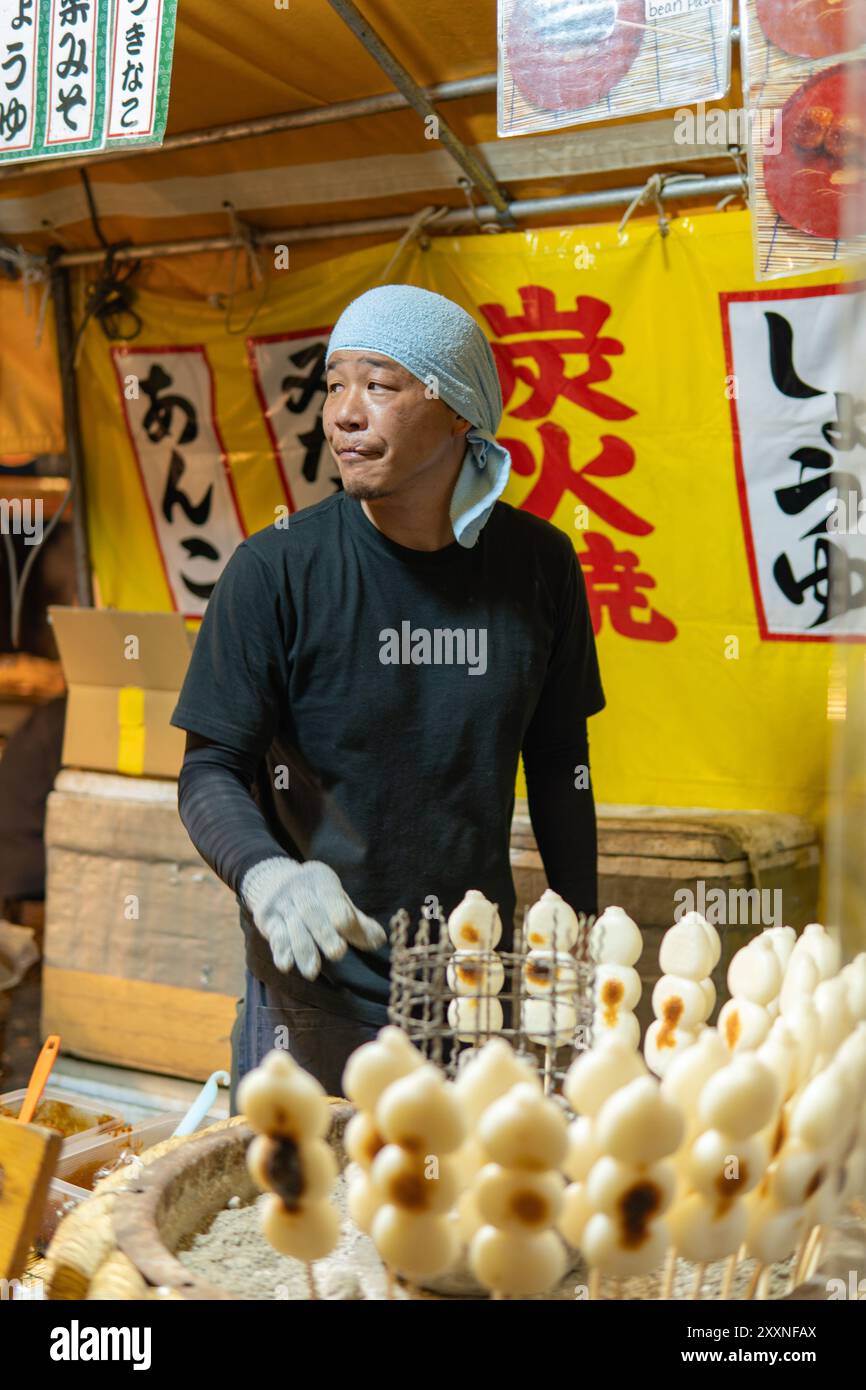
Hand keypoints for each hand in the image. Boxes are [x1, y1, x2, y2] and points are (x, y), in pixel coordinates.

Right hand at [241, 857, 386, 979]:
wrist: (272, 879)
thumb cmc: (317, 897)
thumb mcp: (336, 900)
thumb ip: (357, 921)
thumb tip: (381, 941)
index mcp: (321, 881)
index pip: (333, 898)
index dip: (342, 915)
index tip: (349, 929)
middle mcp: (299, 889)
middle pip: (312, 913)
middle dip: (325, 934)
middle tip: (338, 953)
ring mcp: (281, 903)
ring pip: (293, 928)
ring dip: (303, 950)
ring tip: (313, 973)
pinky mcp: (267, 918)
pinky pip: (275, 936)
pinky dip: (281, 951)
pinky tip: (286, 965)